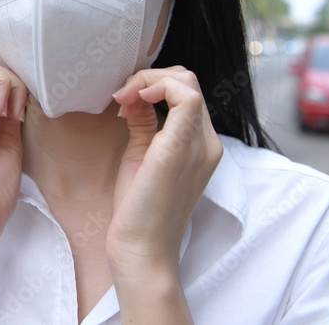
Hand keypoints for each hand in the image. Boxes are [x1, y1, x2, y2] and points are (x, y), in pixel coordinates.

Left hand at [106, 66, 222, 278]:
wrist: (141, 250)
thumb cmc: (139, 210)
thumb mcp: (142, 155)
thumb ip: (145, 122)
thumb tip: (135, 95)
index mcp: (200, 145)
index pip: (187, 92)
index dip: (153, 84)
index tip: (124, 101)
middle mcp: (207, 143)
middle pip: (188, 81)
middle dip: (149, 77)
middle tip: (121, 97)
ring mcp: (198, 145)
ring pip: (187, 82)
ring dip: (149, 79)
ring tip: (123, 98)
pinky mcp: (180, 149)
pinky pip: (185, 97)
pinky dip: (156, 87)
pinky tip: (131, 101)